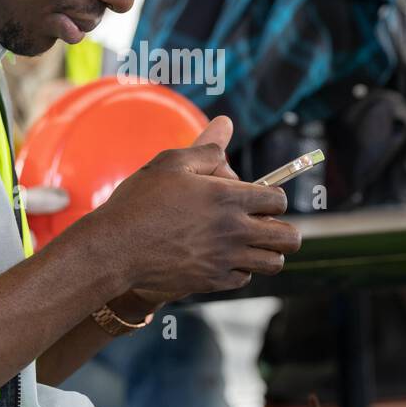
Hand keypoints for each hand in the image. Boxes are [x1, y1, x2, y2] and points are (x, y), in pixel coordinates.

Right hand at [73, 115, 301, 299]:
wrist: (115, 248)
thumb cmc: (140, 201)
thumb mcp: (171, 163)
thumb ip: (206, 147)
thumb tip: (226, 124)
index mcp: (228, 197)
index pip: (279, 200)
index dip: (272, 196)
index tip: (257, 197)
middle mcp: (234, 230)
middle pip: (289, 237)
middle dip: (282, 228)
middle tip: (263, 223)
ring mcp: (225, 259)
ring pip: (275, 263)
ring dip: (267, 252)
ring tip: (248, 243)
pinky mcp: (212, 281)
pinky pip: (245, 279)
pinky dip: (241, 270)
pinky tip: (223, 258)